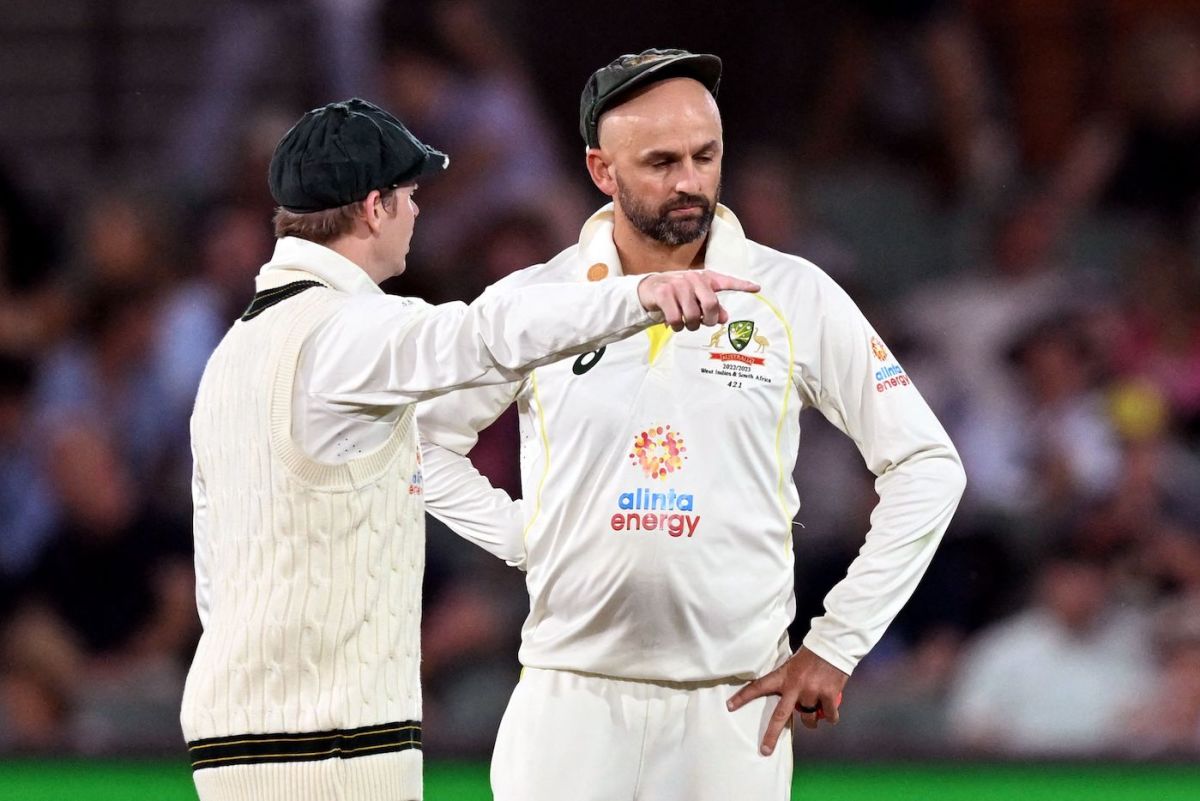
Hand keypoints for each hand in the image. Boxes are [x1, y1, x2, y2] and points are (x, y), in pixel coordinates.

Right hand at [636, 270, 759, 330]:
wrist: (650, 289)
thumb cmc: (678, 295)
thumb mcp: (696, 300)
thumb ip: (713, 309)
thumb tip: (725, 318)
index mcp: (705, 278)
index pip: (726, 281)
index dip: (742, 285)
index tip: (757, 288)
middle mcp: (693, 278)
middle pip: (711, 305)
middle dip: (708, 320)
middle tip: (702, 323)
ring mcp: (677, 284)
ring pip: (692, 315)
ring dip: (689, 325)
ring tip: (684, 323)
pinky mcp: (663, 293)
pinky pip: (675, 318)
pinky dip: (676, 326)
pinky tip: (673, 323)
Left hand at [726, 646, 847, 755]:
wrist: (832, 646)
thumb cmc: (811, 654)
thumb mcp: (792, 663)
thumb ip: (787, 680)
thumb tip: (785, 694)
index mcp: (783, 676)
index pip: (758, 687)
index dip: (743, 697)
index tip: (730, 706)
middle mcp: (795, 686)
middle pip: (780, 716)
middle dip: (771, 735)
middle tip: (765, 750)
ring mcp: (811, 692)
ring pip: (809, 719)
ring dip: (812, 720)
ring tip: (816, 712)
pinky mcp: (828, 696)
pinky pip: (829, 715)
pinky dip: (831, 716)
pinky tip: (831, 715)